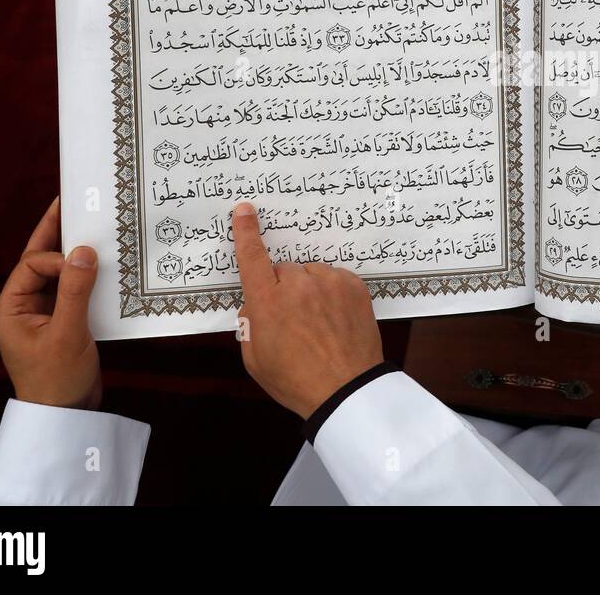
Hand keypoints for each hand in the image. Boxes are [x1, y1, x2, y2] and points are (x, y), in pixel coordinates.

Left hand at [0, 197, 101, 409]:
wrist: (66, 414)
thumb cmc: (56, 378)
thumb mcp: (67, 334)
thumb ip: (75, 291)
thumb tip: (83, 251)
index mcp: (13, 306)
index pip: (34, 265)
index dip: (58, 257)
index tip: (85, 259)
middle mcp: (26, 304)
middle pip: (40, 259)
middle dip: (56, 232)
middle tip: (71, 200)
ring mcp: (45, 312)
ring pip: (59, 271)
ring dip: (75, 251)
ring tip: (91, 223)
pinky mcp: (65, 320)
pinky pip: (75, 288)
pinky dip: (89, 274)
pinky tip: (106, 264)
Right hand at [232, 201, 383, 418]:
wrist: (345, 389)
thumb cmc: (295, 380)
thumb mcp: (255, 359)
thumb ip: (250, 324)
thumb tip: (255, 305)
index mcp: (267, 301)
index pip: (251, 257)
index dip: (246, 232)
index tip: (245, 210)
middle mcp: (297, 284)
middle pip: (284, 270)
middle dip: (284, 288)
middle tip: (293, 319)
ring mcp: (329, 282)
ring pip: (311, 274)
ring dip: (310, 289)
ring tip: (319, 323)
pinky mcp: (354, 286)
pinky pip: (335, 279)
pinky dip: (333, 293)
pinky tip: (335, 319)